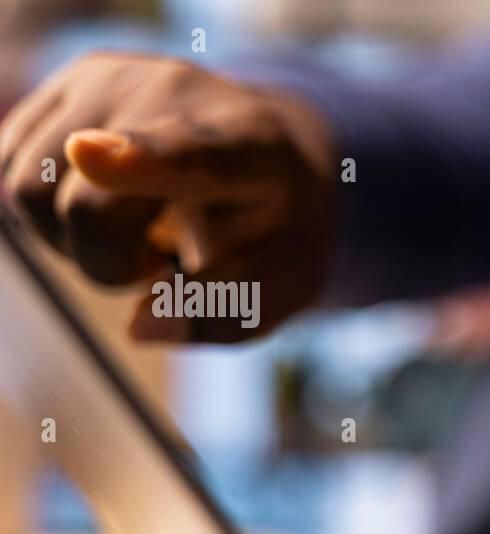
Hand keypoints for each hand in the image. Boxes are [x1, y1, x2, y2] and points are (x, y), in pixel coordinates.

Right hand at [0, 52, 335, 340]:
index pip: (188, 154)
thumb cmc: (278, 228)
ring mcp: (112, 77)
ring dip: (72, 238)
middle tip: (158, 264)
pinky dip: (47, 210)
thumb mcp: (287, 284)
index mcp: (250, 149)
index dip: (137, 160)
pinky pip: (10, 170)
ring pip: (30, 190)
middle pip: (86, 207)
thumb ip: (225, 315)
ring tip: (133, 228)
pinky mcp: (67, 80)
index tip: (90, 154)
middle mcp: (176, 94)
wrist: (274, 147)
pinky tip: (102, 201)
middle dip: (108, 265)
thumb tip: (140, 326)